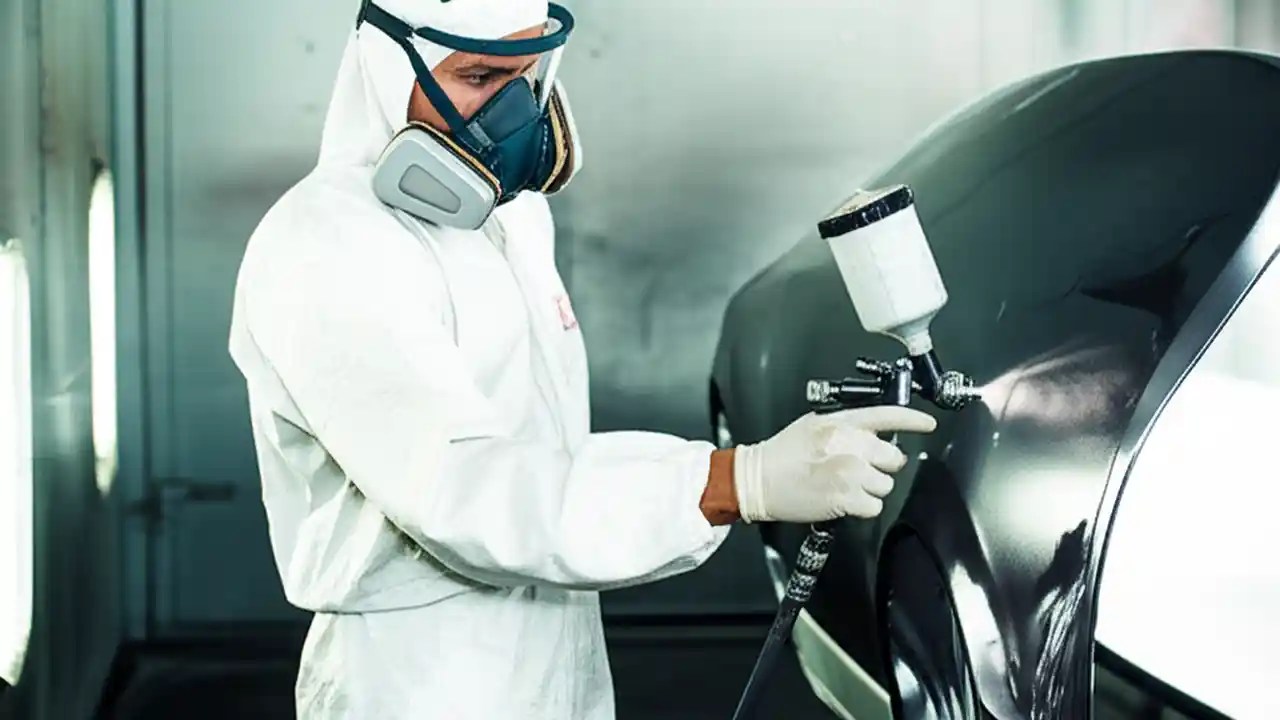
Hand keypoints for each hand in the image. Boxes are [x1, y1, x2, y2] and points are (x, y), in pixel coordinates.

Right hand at [732, 406, 936, 523]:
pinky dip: (862, 508)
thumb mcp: (813, 425)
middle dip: (881, 466)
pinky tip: (844, 501)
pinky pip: (873, 506)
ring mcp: (847, 472)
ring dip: (871, 489)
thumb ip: (846, 426)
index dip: (913, 420)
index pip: (886, 416)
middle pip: (892, 457)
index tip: (929, 424)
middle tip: (861, 470)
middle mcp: (847, 445)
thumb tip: (874, 433)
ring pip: (885, 484)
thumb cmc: (782, 454)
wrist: (757, 480)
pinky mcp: (844, 498)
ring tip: (847, 486)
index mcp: (839, 423)